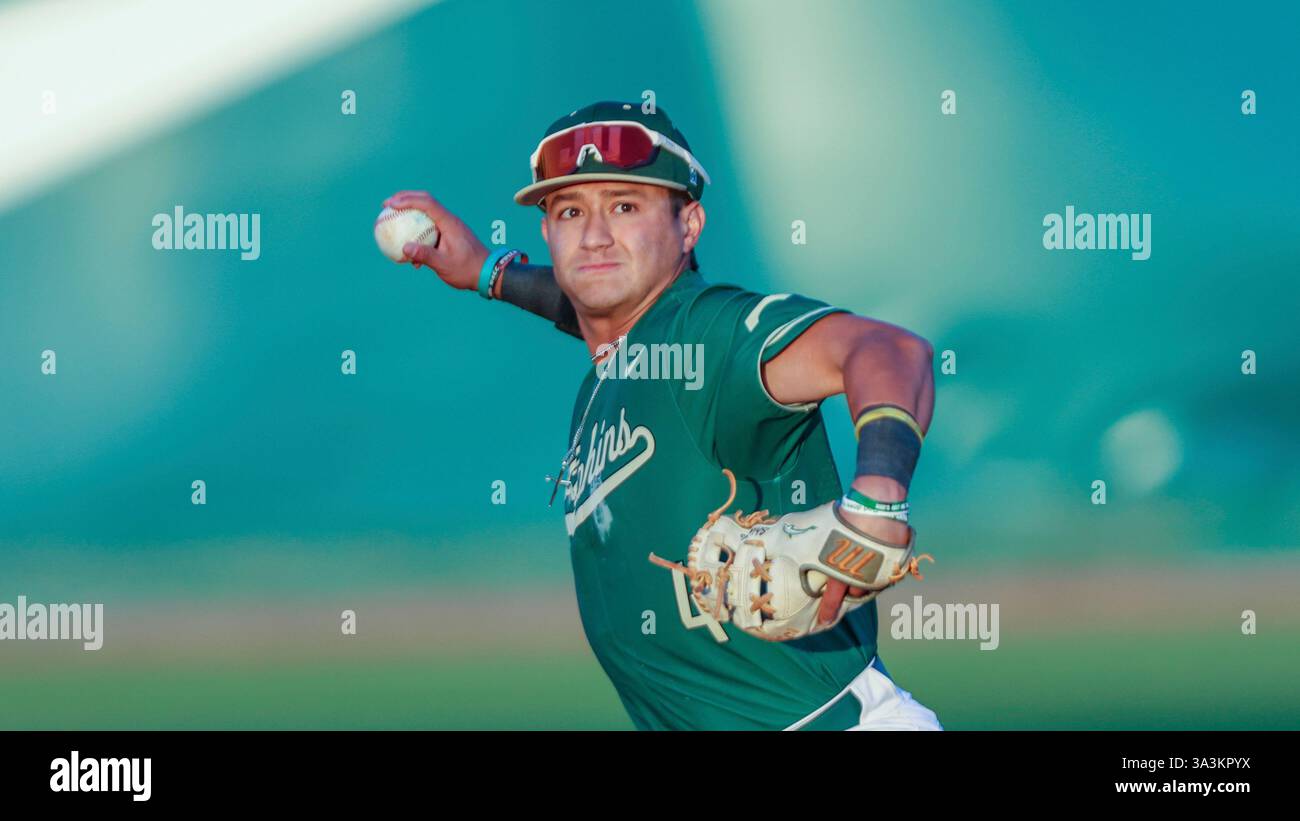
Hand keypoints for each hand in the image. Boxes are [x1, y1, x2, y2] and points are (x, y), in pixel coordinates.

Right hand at [382, 190, 489, 290]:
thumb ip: (425, 256)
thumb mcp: (445, 265)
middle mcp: (450, 220)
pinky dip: (417, 228)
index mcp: (449, 223)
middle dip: (405, 198)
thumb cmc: (467, 270)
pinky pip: (430, 225)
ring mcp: (450, 226)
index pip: (426, 203)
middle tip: (386, 204)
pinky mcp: (449, 233)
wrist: (488, 273)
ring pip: (427, 211)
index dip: (406, 200)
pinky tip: (407, 244)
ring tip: (392, 216)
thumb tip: (404, 248)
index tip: (390, 204)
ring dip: (410, 211)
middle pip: (425, 200)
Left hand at [818, 499, 911, 625]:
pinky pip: (889, 574)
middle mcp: (862, 579)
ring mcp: (881, 574)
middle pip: (856, 592)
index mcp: (840, 573)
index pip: (832, 599)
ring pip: (873, 584)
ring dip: (869, 577)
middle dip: (851, 584)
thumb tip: (793, 551)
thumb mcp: (823, 535)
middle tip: (848, 571)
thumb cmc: (845, 518)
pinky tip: (878, 556)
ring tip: (864, 560)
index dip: (828, 612)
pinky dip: (884, 569)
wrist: (875, 506)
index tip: (824, 622)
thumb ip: (818, 552)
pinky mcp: (896, 567)